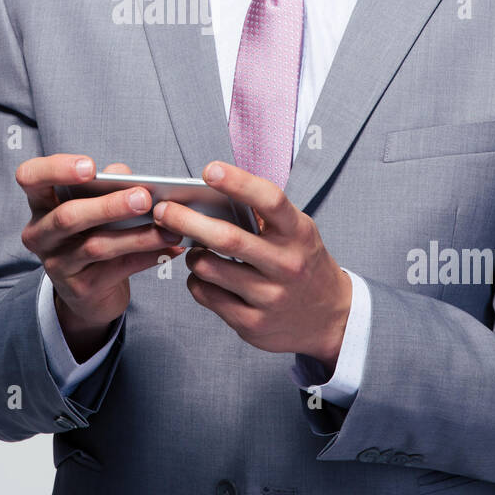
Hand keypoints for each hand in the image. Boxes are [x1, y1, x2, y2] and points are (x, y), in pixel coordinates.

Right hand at [17, 155, 183, 360]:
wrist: (89, 291)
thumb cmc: (92, 233)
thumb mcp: (94, 206)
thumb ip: (107, 185)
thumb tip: (125, 176)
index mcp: (40, 204)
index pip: (30, 177)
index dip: (56, 169)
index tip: (90, 166)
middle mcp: (40, 234)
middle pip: (67, 216)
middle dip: (109, 206)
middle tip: (143, 197)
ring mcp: (57, 265)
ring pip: (97, 246)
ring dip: (137, 235)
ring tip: (169, 227)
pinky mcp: (80, 289)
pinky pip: (118, 269)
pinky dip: (147, 256)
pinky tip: (171, 247)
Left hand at [152, 161, 352, 373]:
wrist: (331, 318)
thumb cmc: (302, 262)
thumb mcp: (297, 232)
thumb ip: (264, 215)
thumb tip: (211, 191)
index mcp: (298, 233)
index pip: (269, 200)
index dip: (238, 182)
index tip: (209, 170)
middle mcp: (287, 264)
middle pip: (228, 239)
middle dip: (188, 220)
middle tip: (162, 210)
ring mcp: (270, 297)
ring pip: (210, 269)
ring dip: (192, 255)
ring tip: (194, 249)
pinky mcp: (254, 324)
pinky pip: (207, 296)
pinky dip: (196, 281)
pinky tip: (203, 276)